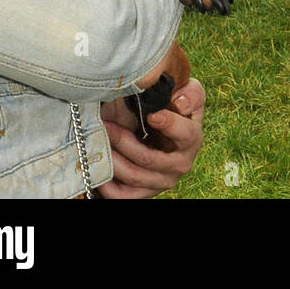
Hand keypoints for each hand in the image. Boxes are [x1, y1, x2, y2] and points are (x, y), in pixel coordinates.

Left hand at [96, 78, 204, 198]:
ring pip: (134, 176)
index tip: (152, 115)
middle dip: (125, 142)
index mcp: (192, 140)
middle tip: (107, 126)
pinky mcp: (145, 192)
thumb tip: (182, 104)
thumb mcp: (188, 94)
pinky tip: (98, 169)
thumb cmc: (173, 109)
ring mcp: (162, 181)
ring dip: (113, 160)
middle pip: (150, 159)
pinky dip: (108, 185)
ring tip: (97, 142)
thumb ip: (190, 94)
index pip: (186, 135)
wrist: (162, 132)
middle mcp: (180, 165)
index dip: (170, 125)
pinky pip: (123, 195)